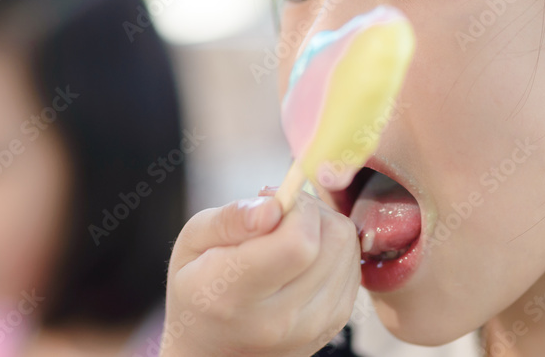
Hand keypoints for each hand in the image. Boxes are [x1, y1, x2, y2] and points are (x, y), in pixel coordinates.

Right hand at [159, 188, 360, 356]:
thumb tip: (274, 205)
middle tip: (283, 213)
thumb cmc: (197, 289)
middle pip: (333, 240)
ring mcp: (312, 327)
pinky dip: (335, 250)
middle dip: (313, 211)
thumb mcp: (191, 245)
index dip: (296, 208)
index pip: (298, 242)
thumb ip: (230, 219)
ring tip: (291, 232)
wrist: (211, 350)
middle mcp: (280, 319)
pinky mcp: (333, 326)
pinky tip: (305, 255)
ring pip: (349, 250)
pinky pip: (353, 268)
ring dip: (326, 228)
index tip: (274, 203)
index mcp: (235, 296)